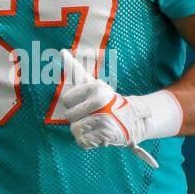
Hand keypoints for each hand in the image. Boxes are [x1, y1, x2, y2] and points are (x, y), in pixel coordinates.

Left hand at [57, 48, 171, 167]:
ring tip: (95, 125)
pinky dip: (88, 141)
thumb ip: (76, 70)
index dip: (73, 104)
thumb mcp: (94, 84)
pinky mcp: (105, 135)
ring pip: (74, 129)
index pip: (66, 99)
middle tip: (92, 116)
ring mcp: (103, 119)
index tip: (86, 103)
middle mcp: (100, 102)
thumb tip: (61, 52)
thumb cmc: (107, 101)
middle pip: (69, 115)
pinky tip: (97, 135)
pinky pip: (82, 141)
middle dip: (77, 118)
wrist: (132, 119)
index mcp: (96, 88)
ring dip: (82, 130)